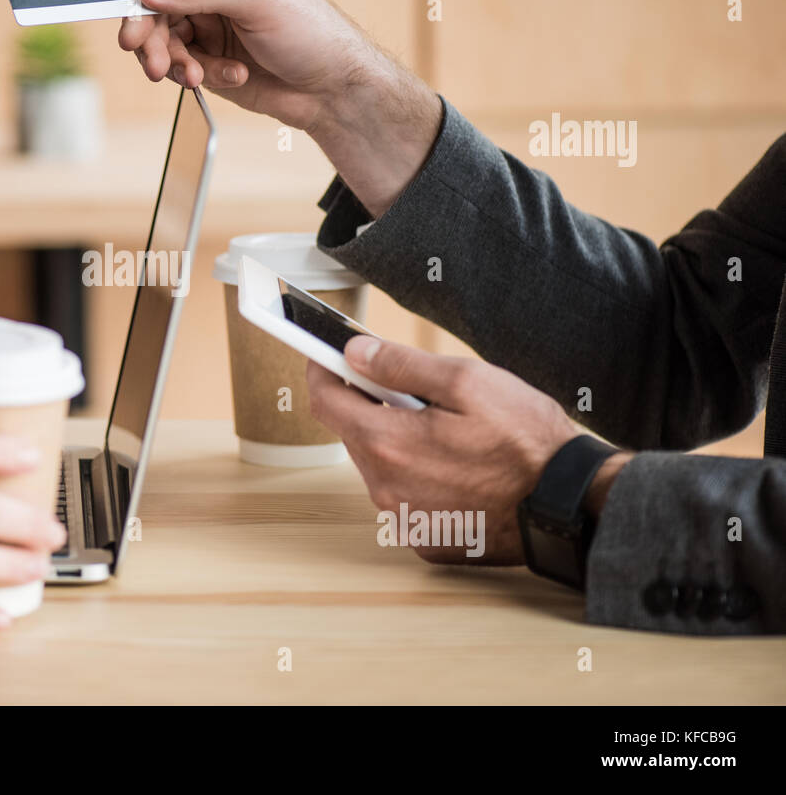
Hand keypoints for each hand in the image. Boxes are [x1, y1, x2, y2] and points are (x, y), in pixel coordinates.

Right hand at [117, 0, 441, 214]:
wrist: (333, 87)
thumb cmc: (311, 32)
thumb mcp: (258, 2)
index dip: (142, 3)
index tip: (133, 34)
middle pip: (154, 11)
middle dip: (154, 42)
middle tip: (156, 68)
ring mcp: (205, 23)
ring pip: (162, 43)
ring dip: (177, 64)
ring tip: (197, 78)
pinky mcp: (206, 57)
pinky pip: (181, 66)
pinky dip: (200, 76)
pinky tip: (233, 76)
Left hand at [306, 335, 627, 564]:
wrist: (569, 503)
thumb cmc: (526, 441)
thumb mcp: (465, 382)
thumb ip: (400, 365)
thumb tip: (355, 352)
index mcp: (389, 443)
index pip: (326, 402)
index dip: (322, 371)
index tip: (322, 355)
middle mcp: (386, 488)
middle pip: (353, 434)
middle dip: (369, 406)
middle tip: (408, 389)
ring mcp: (403, 519)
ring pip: (378, 466)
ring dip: (395, 442)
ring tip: (445, 430)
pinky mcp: (424, 538)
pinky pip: (403, 497)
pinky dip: (416, 476)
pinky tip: (454, 466)